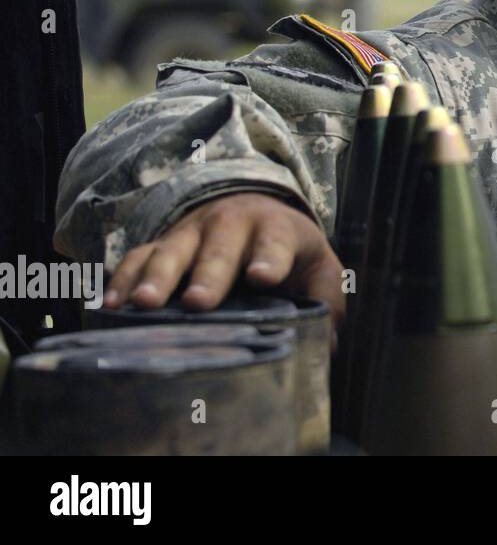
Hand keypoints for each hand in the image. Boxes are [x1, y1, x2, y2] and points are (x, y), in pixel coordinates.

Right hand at [103, 193, 344, 339]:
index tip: (263, 276)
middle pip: (219, 249)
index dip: (269, 259)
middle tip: (199, 302)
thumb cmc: (289, 248)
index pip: (275, 244)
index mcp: (276, 230)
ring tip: (145, 304)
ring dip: (158, 277)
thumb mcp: (319, 265)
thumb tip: (329, 343)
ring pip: (173, 250)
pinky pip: (139, 257)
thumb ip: (327, 299)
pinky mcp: (163, 241)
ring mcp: (193, 232)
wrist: (255, 206)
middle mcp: (232, 225)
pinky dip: (124, 278)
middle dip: (208, 274)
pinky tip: (112, 304)